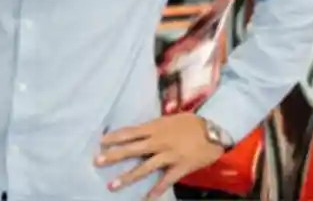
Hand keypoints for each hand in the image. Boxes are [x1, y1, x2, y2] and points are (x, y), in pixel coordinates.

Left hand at [96, 113, 224, 198]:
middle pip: (132, 149)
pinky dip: (156, 189)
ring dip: (128, 177)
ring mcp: (169, 155)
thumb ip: (153, 126)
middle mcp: (158, 141)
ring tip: (112, 185)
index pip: (129, 132)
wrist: (214, 131)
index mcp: (155, 127)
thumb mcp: (169, 119)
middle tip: (97, 161)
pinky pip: (166, 180)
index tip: (100, 142)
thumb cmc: (190, 123)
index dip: (114, 137)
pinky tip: (146, 198)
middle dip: (114, 156)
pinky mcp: (180, 167)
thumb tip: (137, 131)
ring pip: (145, 168)